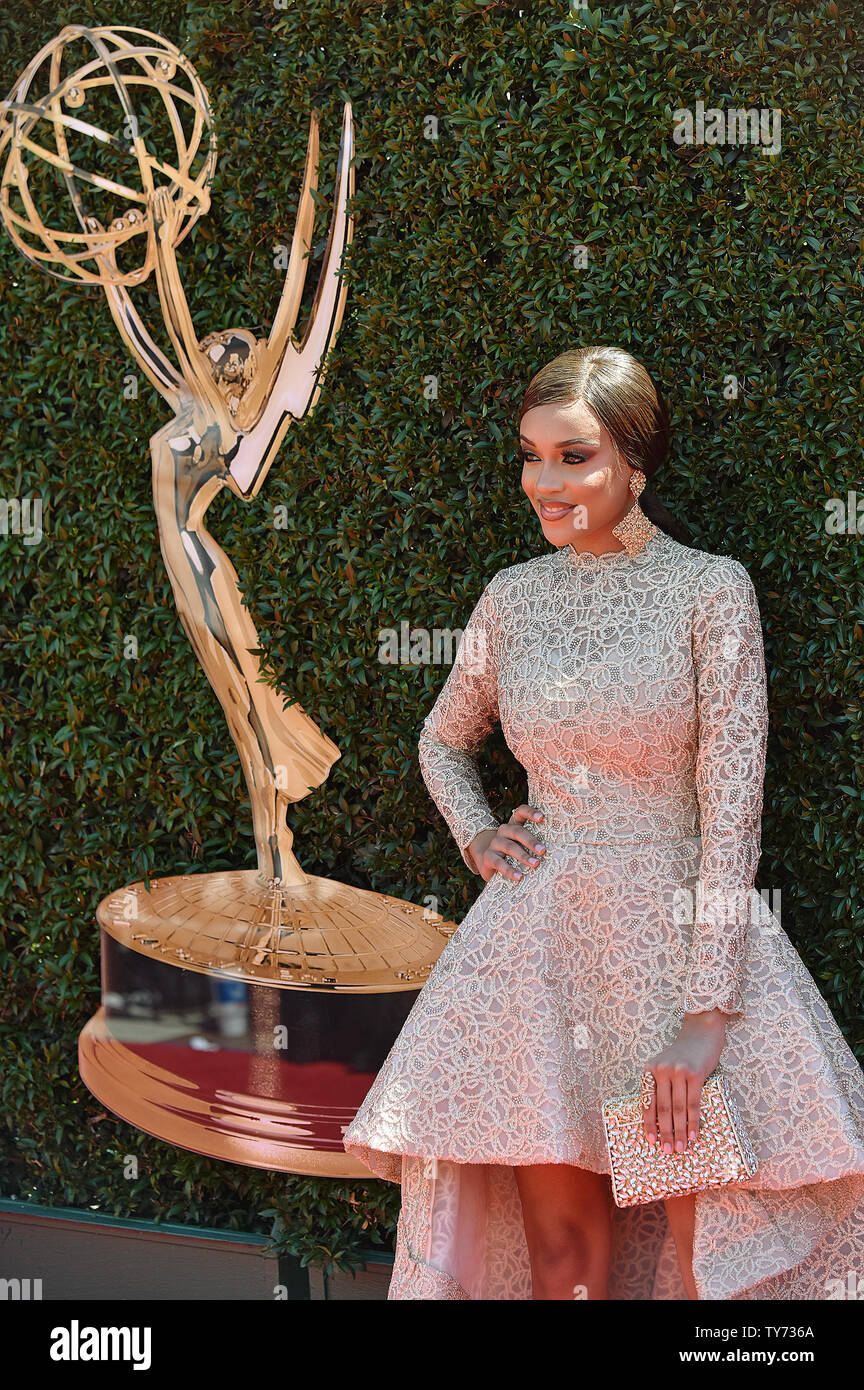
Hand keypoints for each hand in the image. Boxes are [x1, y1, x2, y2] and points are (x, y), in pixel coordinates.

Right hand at [467, 804, 545, 881]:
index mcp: (514, 826)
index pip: (520, 812)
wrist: (490, 866)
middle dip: (531, 841)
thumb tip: (561, 849)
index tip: (542, 817)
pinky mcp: (488, 858)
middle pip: (516, 831)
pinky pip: (499, 863)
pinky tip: (519, 877)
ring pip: (509, 846)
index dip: (530, 812)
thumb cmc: (515, 856)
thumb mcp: (524, 847)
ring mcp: (494, 844)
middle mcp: (503, 832)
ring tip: (535, 864)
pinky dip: (510, 870)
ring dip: (523, 856)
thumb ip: (536, 845)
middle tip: (542, 851)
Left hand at [641, 1010, 727, 1152]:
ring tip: (680, 1148)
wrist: (702, 1031)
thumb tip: (662, 1120)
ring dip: (679, 1132)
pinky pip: (693, 1103)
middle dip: (665, 1132)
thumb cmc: (684, 1054)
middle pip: (663, 1108)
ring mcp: (678, 1071)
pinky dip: (693, 1122)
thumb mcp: (666, 1066)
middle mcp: (661, 1070)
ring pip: (678, 1108)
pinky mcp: (695, 1074)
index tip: (651, 1141)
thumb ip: (662, 1086)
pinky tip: (693, 1135)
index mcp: (650, 1070)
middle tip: (667, 1152)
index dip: (649, 1123)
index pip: (647, 1102)